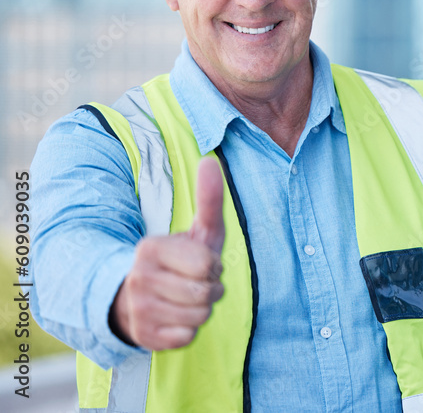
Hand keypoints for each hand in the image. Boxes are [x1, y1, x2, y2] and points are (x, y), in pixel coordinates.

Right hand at [110, 158, 226, 349]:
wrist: (135, 298)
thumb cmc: (178, 261)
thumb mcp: (196, 230)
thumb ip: (208, 198)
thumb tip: (209, 160)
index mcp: (151, 248)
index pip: (206, 264)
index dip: (212, 265)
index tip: (200, 263)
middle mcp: (139, 278)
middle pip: (206, 293)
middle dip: (210, 289)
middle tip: (195, 283)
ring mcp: (138, 310)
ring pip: (198, 316)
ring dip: (202, 310)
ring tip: (187, 299)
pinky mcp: (143, 336)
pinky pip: (187, 337)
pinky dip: (189, 330)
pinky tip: (176, 317)